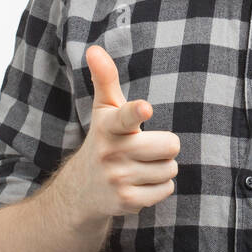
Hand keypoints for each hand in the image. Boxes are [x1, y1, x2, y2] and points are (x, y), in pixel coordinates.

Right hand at [65, 45, 180, 221]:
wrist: (81, 191)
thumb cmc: (104, 140)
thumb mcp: (104, 110)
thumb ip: (105, 79)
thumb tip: (94, 49)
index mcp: (109, 126)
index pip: (126, 116)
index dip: (137, 112)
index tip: (145, 108)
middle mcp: (111, 153)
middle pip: (170, 145)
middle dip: (165, 146)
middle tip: (146, 148)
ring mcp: (118, 179)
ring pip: (170, 168)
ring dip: (161, 167)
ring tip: (139, 167)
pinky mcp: (127, 201)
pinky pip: (166, 189)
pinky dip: (159, 187)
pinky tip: (139, 184)